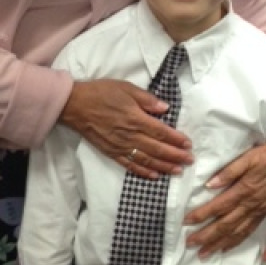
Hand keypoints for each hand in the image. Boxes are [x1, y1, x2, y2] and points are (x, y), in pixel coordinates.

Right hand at [61, 80, 192, 178]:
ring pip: (146, 160)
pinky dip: (143, 172)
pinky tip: (154, 176)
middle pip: (157, 149)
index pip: (161, 132)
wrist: (75, 105)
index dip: (176, 140)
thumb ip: (147, 99)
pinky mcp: (111, 152)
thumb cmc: (102, 93)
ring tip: (178, 171)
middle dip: (175, 156)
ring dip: (164, 166)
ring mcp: (120, 146)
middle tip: (190, 160)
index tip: (189, 145)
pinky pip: (129, 165)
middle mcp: (130, 135)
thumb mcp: (126, 88)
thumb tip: (165, 108)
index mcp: (135, 118)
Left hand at [184, 141, 265, 256]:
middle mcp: (251, 205)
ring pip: (236, 232)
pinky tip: (226, 247)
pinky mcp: (264, 213)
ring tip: (204, 253)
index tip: (186, 222)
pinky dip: (235, 242)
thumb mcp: (248, 157)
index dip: (201, 215)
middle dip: (206, 236)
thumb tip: (210, 184)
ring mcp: (258, 211)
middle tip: (190, 244)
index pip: (218, 206)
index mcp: (244, 190)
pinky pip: (248, 232)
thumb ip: (229, 171)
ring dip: (218, 244)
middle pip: (225, 225)